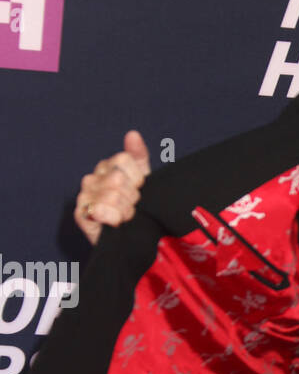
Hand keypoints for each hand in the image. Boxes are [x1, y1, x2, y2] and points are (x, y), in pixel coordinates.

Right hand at [74, 130, 151, 244]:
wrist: (131, 239)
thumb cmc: (136, 209)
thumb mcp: (144, 181)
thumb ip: (139, 157)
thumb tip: (132, 134)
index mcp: (107, 167)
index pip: (123, 160)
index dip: (137, 178)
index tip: (139, 190)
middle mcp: (92, 178)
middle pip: (118, 178)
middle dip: (132, 197)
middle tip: (131, 207)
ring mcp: (84, 195)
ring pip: (112, 195)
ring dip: (125, 211)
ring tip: (124, 217)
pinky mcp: (80, 213)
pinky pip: (99, 210)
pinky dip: (112, 219)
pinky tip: (114, 223)